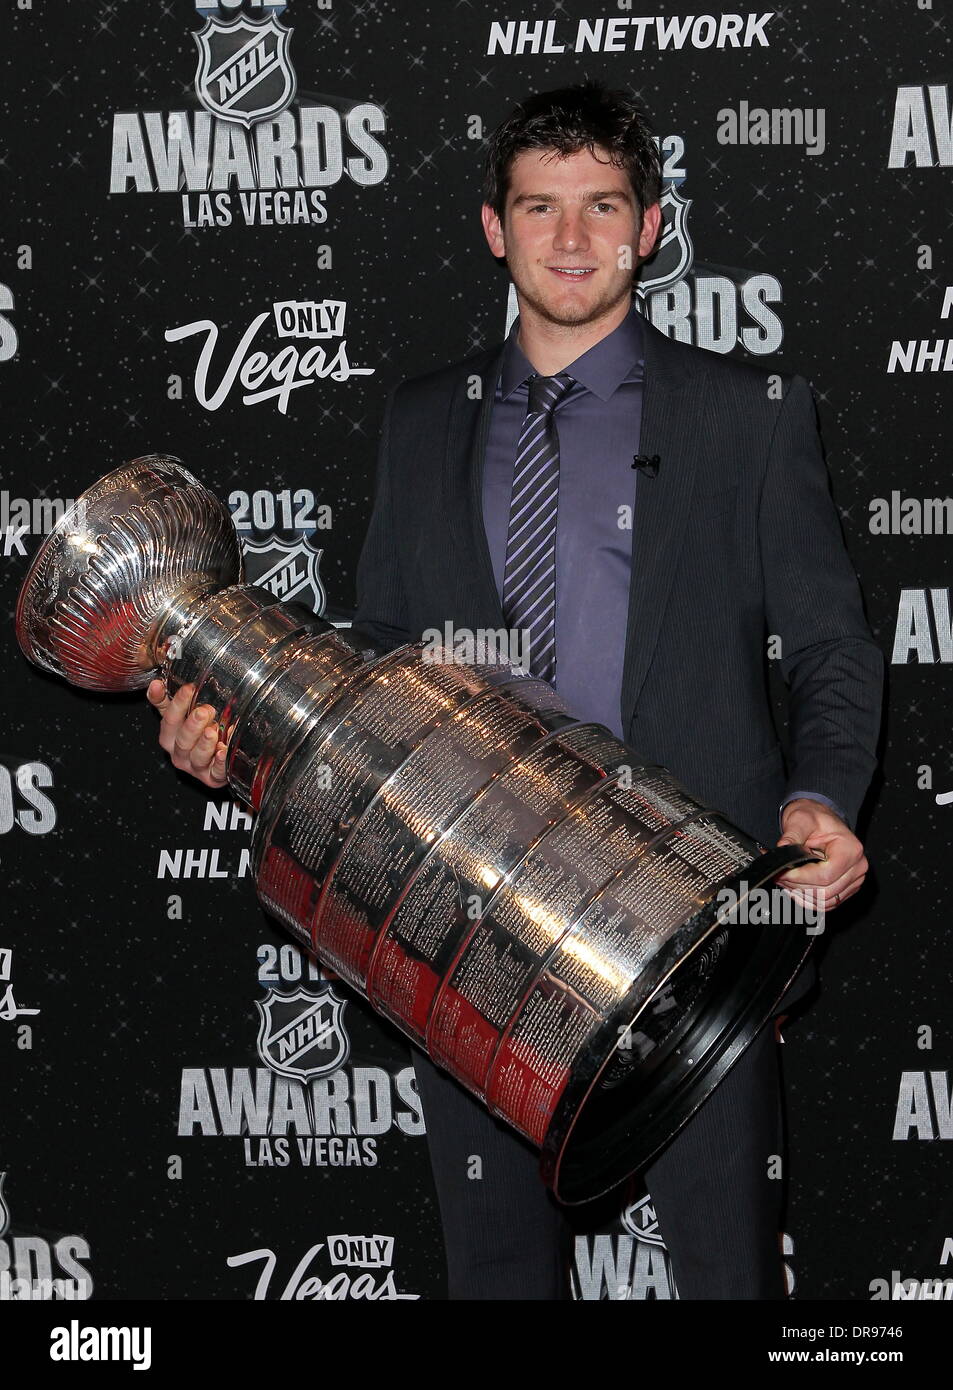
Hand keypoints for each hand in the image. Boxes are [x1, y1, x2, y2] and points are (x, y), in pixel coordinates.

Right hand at [147, 679, 228, 789]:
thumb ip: (165, 702)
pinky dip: (222, 762)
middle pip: (183, 740)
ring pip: (198, 757)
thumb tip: (155, 683)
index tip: (189, 689)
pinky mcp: (213, 777)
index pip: (170, 720)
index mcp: (169, 738)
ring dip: (205, 744)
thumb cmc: (194, 737)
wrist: (210, 763)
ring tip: (213, 731)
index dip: (178, 704)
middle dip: (193, 725)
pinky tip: (224, 751)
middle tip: (204, 711)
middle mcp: (180, 754)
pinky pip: (218, 772)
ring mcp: (197, 767)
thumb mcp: (177, 718)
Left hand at [774, 797, 867, 912]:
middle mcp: (857, 867)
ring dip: (801, 895)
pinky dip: (808, 900)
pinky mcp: (846, 888)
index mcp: (850, 849)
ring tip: (784, 881)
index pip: (825, 875)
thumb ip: (792, 835)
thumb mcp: (801, 820)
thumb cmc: (815, 818)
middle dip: (797, 887)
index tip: (781, 873)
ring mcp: (853, 880)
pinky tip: (794, 889)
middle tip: (778, 876)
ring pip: (825, 901)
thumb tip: (781, 850)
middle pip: (825, 891)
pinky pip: (827, 903)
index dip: (800, 878)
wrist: (821, 819)